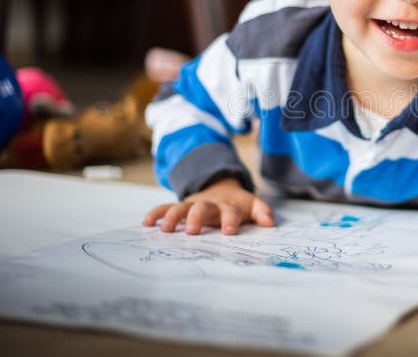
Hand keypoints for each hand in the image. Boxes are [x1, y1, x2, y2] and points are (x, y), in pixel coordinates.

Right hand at [142, 178, 273, 234]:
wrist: (221, 187)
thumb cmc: (238, 204)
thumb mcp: (252, 205)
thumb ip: (262, 212)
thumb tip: (270, 223)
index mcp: (229, 206)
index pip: (231, 213)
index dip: (230, 220)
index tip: (229, 231)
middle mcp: (209, 204)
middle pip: (202, 209)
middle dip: (197, 218)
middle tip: (193, 231)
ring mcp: (193, 204)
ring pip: (181, 208)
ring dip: (173, 217)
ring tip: (166, 229)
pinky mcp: (180, 206)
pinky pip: (165, 208)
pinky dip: (156, 213)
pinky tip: (146, 223)